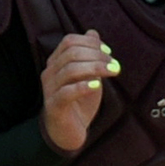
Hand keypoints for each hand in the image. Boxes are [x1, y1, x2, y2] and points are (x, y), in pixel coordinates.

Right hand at [40, 31, 119, 152]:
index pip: (69, 41)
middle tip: (114, 64)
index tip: (109, 52)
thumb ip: (89, 55)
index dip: (90, 43)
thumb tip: (93, 32)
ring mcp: (50, 89)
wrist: (68, 132)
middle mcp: (49, 72)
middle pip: (71, 53)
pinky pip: (66, 92)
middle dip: (96, 55)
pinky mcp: (54, 106)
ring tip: (112, 72)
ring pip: (70, 70)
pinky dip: (83, 86)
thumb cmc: (79, 102)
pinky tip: (96, 86)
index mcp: (56, 62)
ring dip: (95, 68)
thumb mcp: (88, 75)